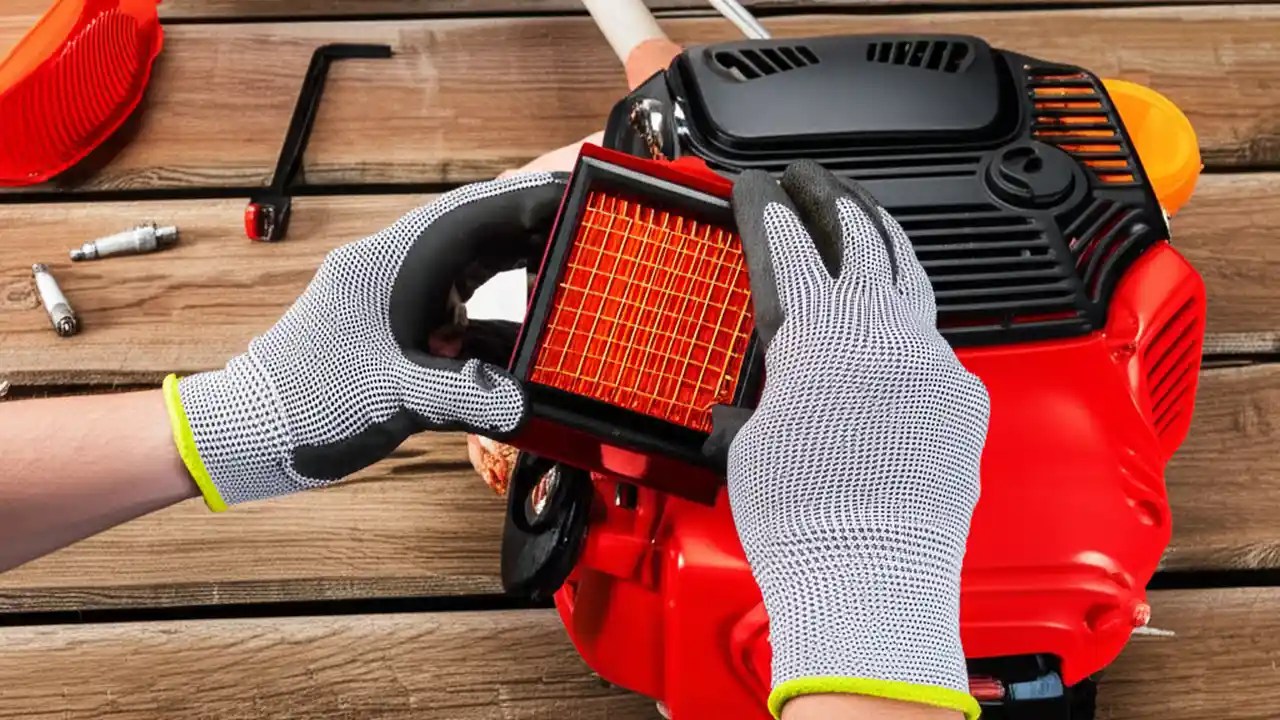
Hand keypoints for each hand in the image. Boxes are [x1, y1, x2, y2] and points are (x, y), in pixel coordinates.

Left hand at [167, 173, 567, 509]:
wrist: (250, 433)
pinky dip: (501, 336)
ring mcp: (399, 304)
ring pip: (477, 280)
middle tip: (591, 241)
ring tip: (570, 294)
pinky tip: (530, 356)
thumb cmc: (301, 402)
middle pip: (482, 238)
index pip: (474, 213)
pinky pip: (465, 323)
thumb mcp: (391, 395)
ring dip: (522, 288)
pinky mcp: (400, 337)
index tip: (577, 194)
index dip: (530, 201)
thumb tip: (524, 401)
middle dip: (538, 237)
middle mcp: (397, 275)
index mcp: (391, 265)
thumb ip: (464, 395)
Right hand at [720, 161, 988, 719]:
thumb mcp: (748, 445)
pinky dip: (908, 312)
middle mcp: (877, 335)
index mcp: (813, 338)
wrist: (870, 578)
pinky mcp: (960, 396)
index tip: (756, 187)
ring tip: (862, 212)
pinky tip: (898, 308)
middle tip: (807, 178)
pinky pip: (934, 334)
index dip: (767, 207)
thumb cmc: (802, 525)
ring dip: (879, 233)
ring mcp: (927, 360)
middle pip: (855, 234)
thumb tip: (763, 387)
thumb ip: (762, 393)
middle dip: (826, 195)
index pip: (787, 244)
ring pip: (908, 270)